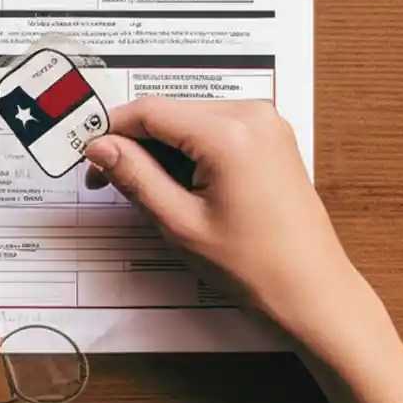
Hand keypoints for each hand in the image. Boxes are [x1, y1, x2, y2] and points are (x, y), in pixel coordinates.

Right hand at [83, 97, 356, 342]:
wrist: (313, 291)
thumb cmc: (257, 266)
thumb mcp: (180, 223)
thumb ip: (136, 177)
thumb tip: (101, 147)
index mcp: (229, 132)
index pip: (150, 111)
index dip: (112, 131)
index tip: (89, 157)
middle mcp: (251, 115)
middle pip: (169, 113)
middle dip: (135, 144)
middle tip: (108, 181)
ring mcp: (265, 124)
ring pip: (189, 122)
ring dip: (161, 151)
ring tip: (149, 195)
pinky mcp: (269, 138)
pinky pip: (213, 131)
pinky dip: (189, 153)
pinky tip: (181, 188)